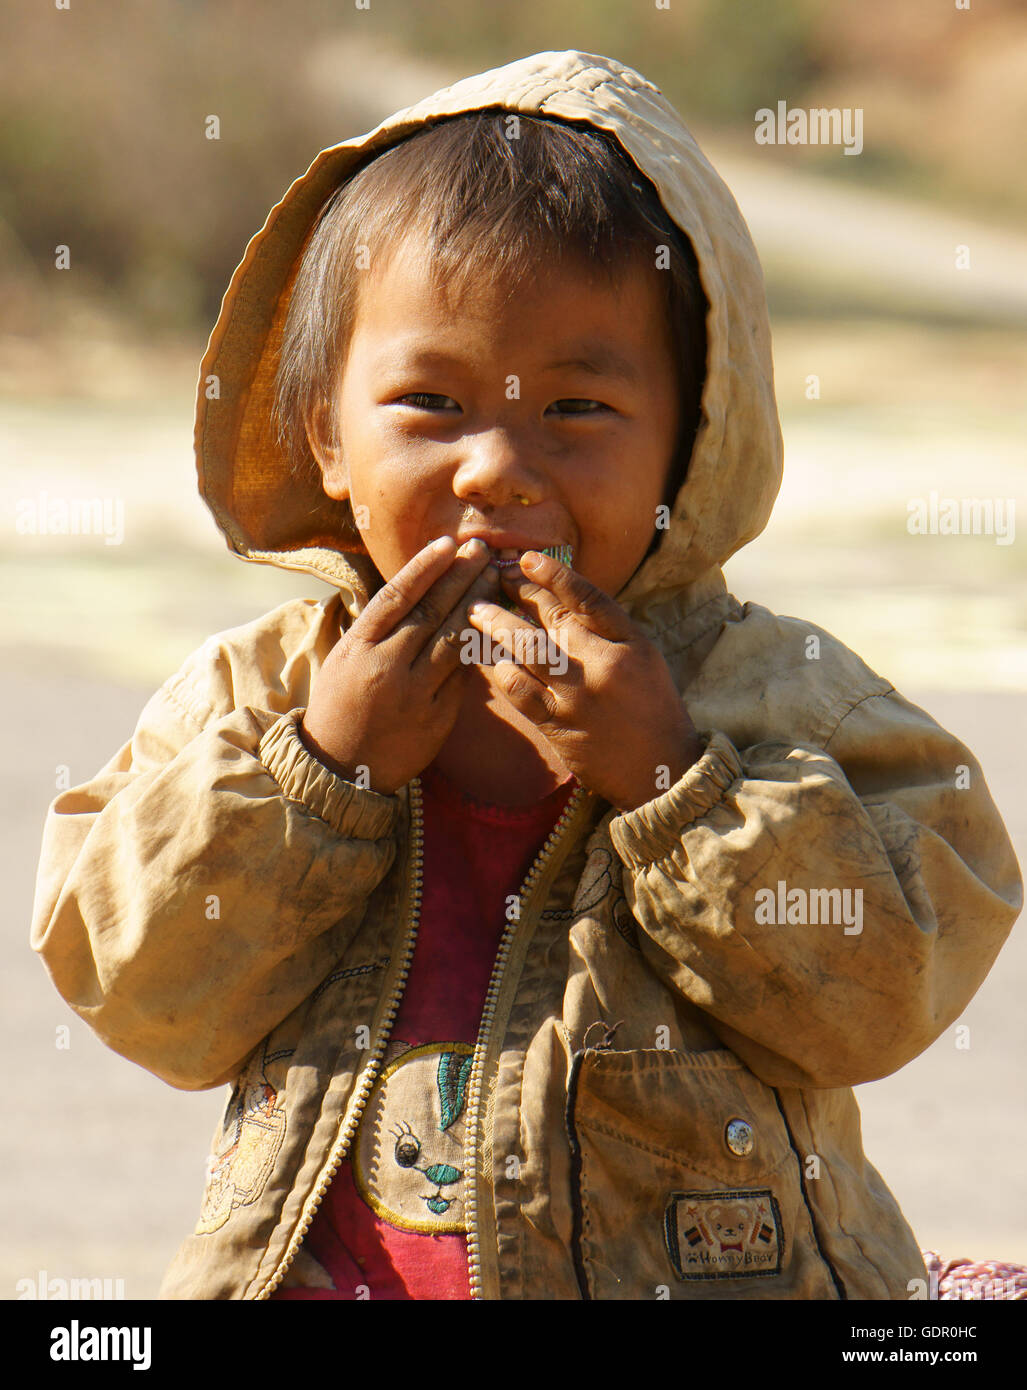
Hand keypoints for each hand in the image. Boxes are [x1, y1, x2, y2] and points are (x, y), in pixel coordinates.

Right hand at [299, 537, 499, 794]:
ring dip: (477, 605)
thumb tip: (415, 589)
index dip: (424, 567)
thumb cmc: (342, 706)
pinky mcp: (436, 718)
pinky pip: (462, 676)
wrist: (341, 770)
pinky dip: (478, 648)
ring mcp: (414, 693)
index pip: (396, 597)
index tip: (448, 543)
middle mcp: (385, 667)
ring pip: (453, 640)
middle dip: (460, 576)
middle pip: (431, 612)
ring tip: (494, 578)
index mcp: (357, 648)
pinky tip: (495, 624)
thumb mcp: (345, 660)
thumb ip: (377, 629)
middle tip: (483, 550)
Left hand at [466, 550, 703, 811]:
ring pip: (526, 651)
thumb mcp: (642, 658)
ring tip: (474, 612)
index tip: (526, 558)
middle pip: (551, 619)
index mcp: (630, 644)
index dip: (554, 574)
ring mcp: (577, 698)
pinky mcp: (558, 727)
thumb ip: (607, 628)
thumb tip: (560, 595)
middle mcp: (603, 666)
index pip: (588, 598)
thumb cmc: (651, 708)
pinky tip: (483, 657)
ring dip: (495, 627)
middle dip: (516, 594)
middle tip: (490, 578)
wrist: (661, 772)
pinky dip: (498, 669)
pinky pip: (517, 690)